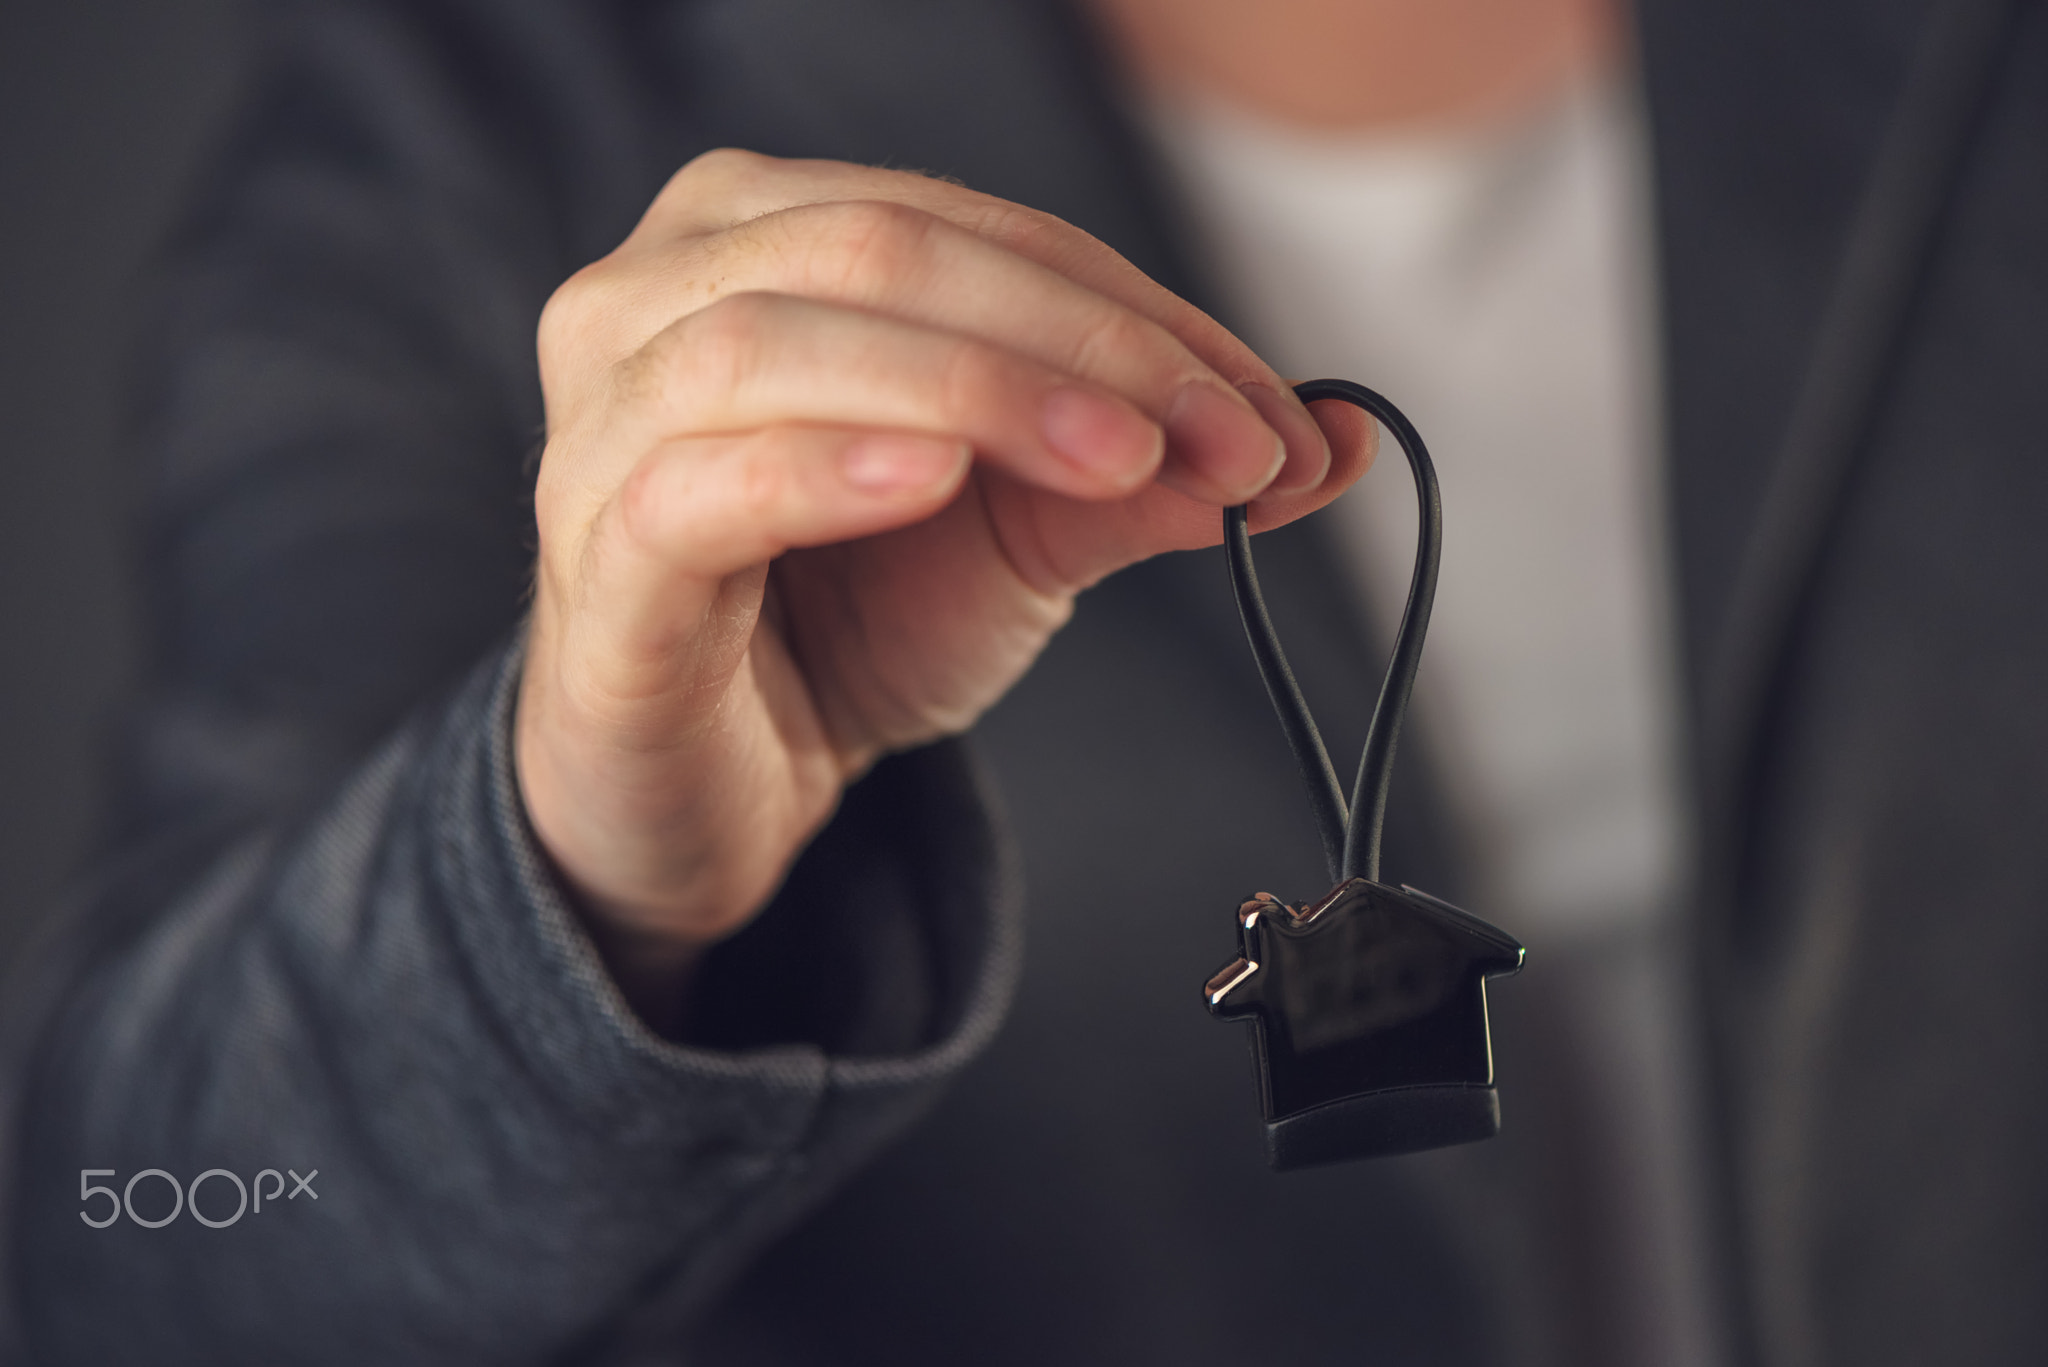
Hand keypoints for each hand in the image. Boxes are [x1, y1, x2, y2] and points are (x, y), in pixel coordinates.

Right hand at [515, 150, 1373, 1020]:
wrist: (719, 786)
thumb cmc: (846, 620)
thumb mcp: (1019, 526)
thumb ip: (1146, 467)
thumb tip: (1336, 440)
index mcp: (756, 236)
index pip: (969, 228)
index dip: (1135, 310)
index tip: (1274, 416)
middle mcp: (650, 295)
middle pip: (877, 250)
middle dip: (1079, 342)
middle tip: (1223, 441)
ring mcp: (597, 428)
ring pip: (773, 342)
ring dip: (975, 390)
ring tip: (1116, 460)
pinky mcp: (593, 567)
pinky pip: (694, 489)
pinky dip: (825, 469)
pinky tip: (934, 482)